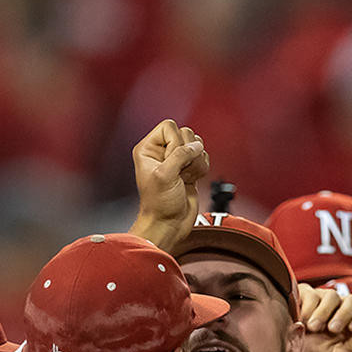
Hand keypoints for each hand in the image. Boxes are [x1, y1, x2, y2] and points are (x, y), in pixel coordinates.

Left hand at [130, 120, 209, 249]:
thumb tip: (196, 145)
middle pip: (186, 133)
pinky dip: (202, 168)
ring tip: (185, 178)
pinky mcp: (189, 169)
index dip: (176, 142)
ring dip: (196, 162)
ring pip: (197, 145)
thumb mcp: (165, 176)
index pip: (169, 126)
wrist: (170, 224)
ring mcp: (177, 160)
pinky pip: (203, 157)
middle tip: (180, 172)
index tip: (172, 162)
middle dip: (188, 153)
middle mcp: (162, 151)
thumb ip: (180, 155)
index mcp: (148, 148)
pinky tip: (192, 180)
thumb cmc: (159, 204)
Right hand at [293, 284, 351, 351]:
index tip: (351, 329)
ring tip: (312, 328)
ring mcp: (320, 299)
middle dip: (344, 315)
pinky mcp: (303, 293)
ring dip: (324, 313)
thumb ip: (351, 346)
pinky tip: (301, 321)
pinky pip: (312, 294)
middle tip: (332, 329)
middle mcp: (337, 308)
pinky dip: (308, 309)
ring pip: (332, 296)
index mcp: (348, 323)